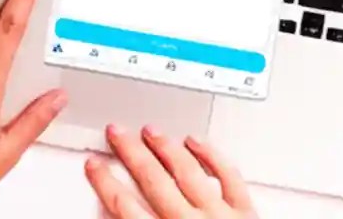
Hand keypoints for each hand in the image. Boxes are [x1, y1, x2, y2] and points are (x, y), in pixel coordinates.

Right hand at [86, 125, 257, 218]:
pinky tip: (197, 143)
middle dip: (131, 154)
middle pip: (153, 181)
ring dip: (166, 148)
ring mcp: (220, 217)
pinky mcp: (248, 214)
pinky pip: (228, 176)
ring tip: (151, 132)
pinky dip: (211, 155)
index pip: (125, 208)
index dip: (105, 184)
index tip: (95, 166)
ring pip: (187, 172)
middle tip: (117, 134)